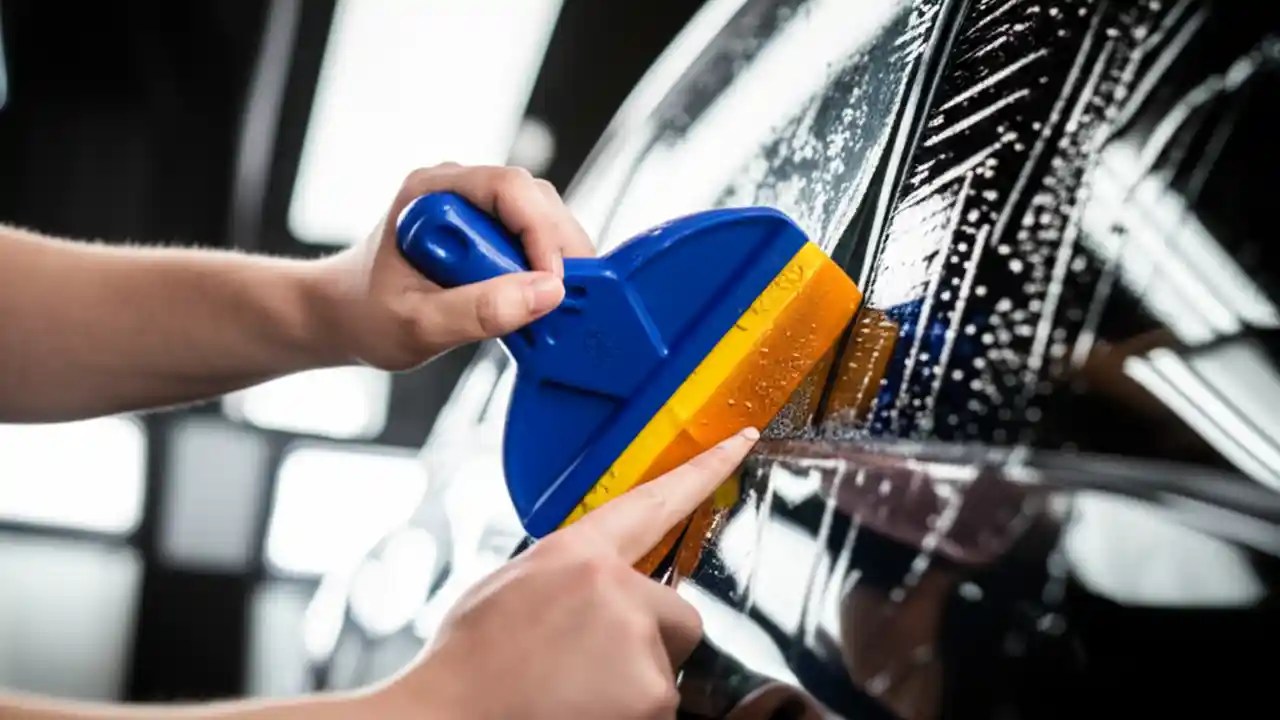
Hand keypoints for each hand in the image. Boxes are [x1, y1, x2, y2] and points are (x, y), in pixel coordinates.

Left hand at [315, 163, 594, 370]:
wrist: (344, 316)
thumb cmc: (367, 315)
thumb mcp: (419, 324)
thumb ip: (478, 310)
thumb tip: (546, 293)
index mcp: (430, 192)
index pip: (508, 189)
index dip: (540, 232)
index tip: (553, 283)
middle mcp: (457, 188)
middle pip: (534, 198)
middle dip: (559, 246)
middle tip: (569, 298)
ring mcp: (473, 207)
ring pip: (541, 215)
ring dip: (558, 257)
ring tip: (555, 303)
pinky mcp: (487, 230)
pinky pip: (533, 236)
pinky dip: (547, 267)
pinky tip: (541, 299)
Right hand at [372, 428, 760, 719]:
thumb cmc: (470, 665)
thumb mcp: (511, 588)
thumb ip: (567, 574)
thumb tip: (594, 587)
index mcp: (575, 552)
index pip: (653, 500)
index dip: (703, 468)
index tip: (741, 440)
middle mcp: (614, 586)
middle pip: (676, 610)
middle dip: (650, 640)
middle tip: (591, 666)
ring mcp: (636, 639)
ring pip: (666, 665)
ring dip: (634, 684)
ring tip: (571, 693)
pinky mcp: (650, 692)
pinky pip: (661, 706)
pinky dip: (631, 714)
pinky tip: (581, 711)